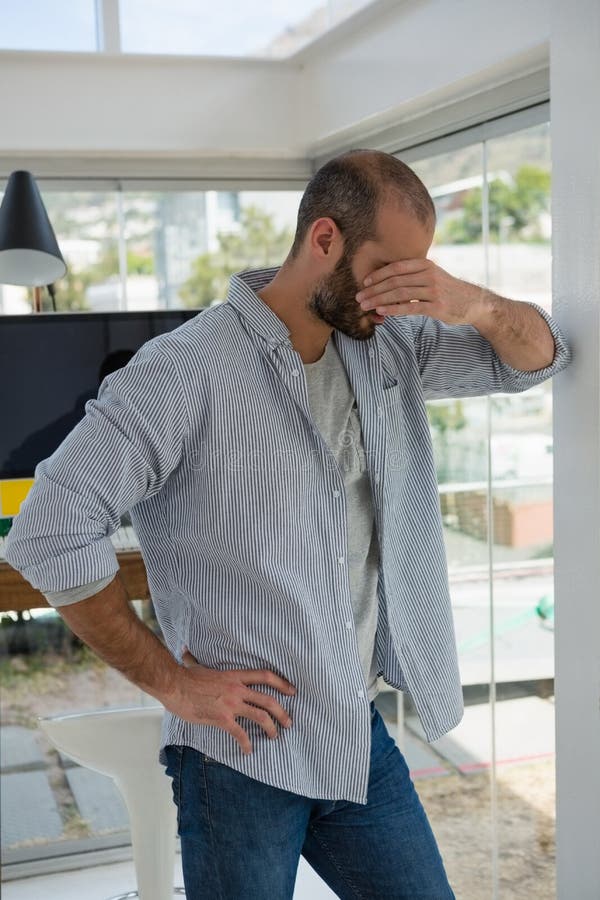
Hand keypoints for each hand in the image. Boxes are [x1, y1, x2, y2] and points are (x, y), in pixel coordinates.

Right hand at [162, 645, 295, 754]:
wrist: (174, 685)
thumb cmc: (185, 677)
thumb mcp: (197, 665)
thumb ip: (196, 660)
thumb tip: (185, 652)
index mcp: (235, 675)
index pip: (265, 676)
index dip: (282, 683)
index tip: (292, 690)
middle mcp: (238, 689)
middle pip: (269, 700)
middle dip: (282, 713)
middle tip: (288, 722)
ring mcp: (231, 704)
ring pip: (260, 717)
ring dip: (271, 728)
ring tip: (274, 736)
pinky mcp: (222, 719)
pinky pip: (240, 733)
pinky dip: (246, 743)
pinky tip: (248, 750)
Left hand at [355, 258, 487, 325]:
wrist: (472, 302)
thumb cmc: (447, 290)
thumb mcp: (432, 275)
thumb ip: (413, 274)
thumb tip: (387, 279)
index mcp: (425, 265)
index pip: (397, 267)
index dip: (378, 274)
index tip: (364, 282)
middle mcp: (429, 275)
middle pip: (395, 281)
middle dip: (374, 290)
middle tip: (359, 297)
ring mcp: (433, 291)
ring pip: (400, 294)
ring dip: (379, 300)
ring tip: (365, 306)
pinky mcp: (437, 307)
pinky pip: (410, 308)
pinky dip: (394, 309)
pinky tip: (381, 311)